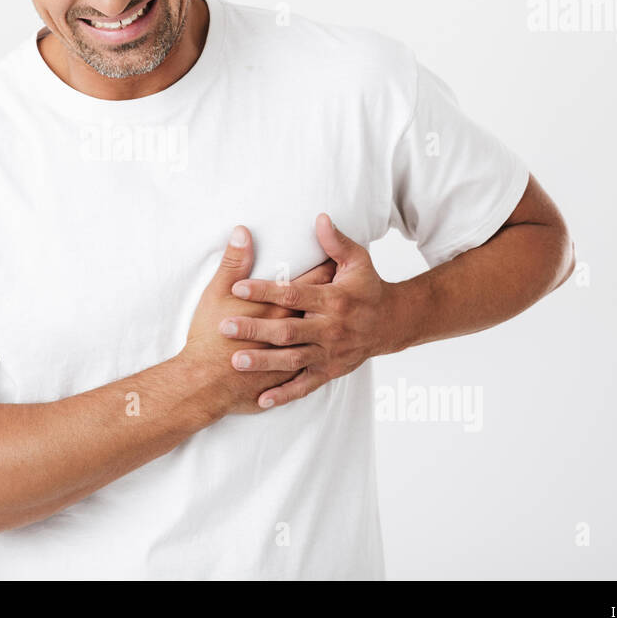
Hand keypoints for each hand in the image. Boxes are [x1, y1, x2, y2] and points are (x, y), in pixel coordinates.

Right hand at [178, 224, 335, 415]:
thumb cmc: (208, 336)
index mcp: (279, 307)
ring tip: (334, 318)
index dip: (323, 268)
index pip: (309, 282)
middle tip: (342, 282)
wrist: (204, 383)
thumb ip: (234, 262)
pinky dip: (314, 364)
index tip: (334, 259)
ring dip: (324, 329)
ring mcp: (292, 357)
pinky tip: (318, 360)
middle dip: (331, 296)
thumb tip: (243, 232)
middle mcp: (292, 330)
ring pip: (316, 340)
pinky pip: (305, 374)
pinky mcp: (284, 379)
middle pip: (319, 309)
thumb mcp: (217, 292)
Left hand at [220, 213, 406, 409]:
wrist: (392, 324)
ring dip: (263, 362)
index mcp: (333, 299)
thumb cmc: (368, 288)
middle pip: (286, 330)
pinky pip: (304, 386)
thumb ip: (336, 242)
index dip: (264, 291)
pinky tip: (261, 400)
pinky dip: (284, 394)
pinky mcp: (329, 372)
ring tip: (235, 361)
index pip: (293, 294)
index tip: (237, 287)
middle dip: (254, 330)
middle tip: (224, 327)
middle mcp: (331, 328)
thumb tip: (320, 217)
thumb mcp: (358, 261)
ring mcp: (330, 353)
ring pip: (292, 360)